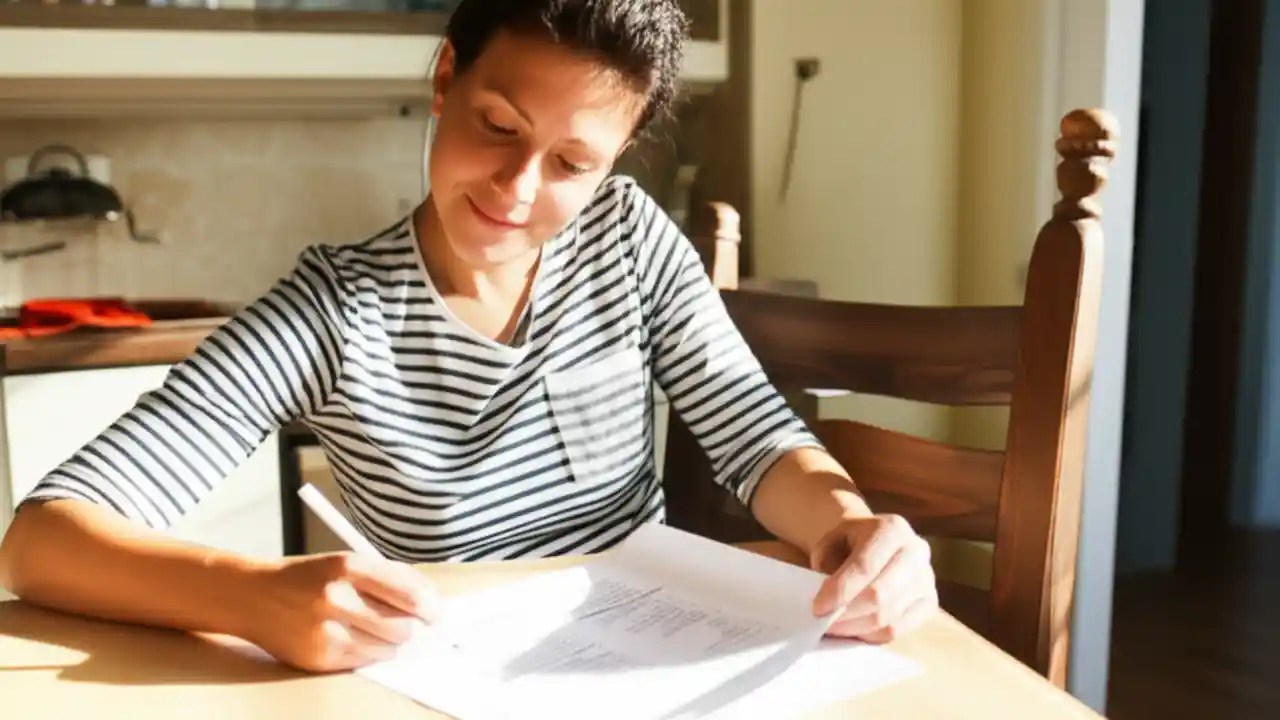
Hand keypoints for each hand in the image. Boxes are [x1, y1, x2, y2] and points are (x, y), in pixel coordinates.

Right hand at [246, 552, 440, 671]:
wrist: (252, 596)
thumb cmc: (308, 577)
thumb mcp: (346, 563)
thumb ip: (388, 578)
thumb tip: (431, 602)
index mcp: (347, 566)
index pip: (407, 593)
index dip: (429, 606)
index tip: (435, 613)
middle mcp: (335, 597)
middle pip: (401, 626)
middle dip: (411, 627)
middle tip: (408, 623)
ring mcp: (325, 630)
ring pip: (387, 648)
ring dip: (390, 642)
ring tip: (376, 629)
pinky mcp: (318, 657)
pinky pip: (364, 661)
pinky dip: (368, 652)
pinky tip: (354, 638)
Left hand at [809, 514, 937, 642]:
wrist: (876, 543)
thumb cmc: (849, 543)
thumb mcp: (831, 540)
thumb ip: (826, 564)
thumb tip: (825, 603)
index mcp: (892, 529)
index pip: (865, 566)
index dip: (840, 590)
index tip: (817, 607)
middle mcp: (916, 552)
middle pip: (879, 595)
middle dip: (846, 613)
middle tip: (822, 622)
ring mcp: (926, 579)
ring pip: (888, 616)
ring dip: (855, 627)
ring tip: (834, 627)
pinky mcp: (929, 603)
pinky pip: (898, 629)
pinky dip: (871, 635)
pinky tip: (854, 629)